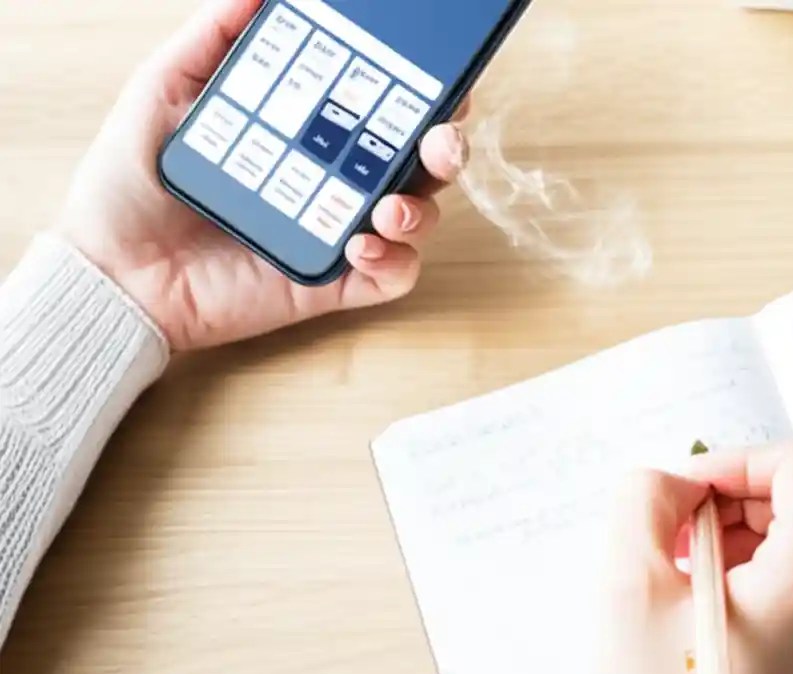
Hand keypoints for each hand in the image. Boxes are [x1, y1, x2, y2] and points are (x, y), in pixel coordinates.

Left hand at [53, 0, 469, 350]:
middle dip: (447, 146)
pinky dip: (392, 259)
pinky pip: (392, 275)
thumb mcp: (166, 90)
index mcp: (309, 131)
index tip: (436, 75)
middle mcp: (335, 180)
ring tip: (389, 206)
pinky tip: (361, 243)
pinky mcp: (332, 284)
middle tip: (439, 141)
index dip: (421, 91)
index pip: (382, 107)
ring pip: (418, 215)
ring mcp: (338, 232)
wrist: (111, 270)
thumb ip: (214, 37)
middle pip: (418, 159)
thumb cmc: (131, 184)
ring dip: (420, 206)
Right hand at [597, 440, 792, 673]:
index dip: (742, 460)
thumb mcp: (630, 586)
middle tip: (673, 545)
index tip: (692, 492)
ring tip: (683, 585)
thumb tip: (673, 478)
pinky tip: (704, 612)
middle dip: (729, 506)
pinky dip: (753, 578)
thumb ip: (645, 498)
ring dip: (736, 542)